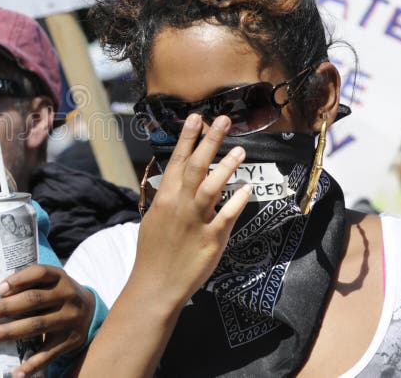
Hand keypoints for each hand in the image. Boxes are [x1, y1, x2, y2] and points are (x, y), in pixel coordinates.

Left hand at [0, 264, 94, 376]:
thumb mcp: (51, 282)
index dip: (19, 279)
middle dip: (6, 307)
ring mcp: (70, 319)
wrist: (91, 310)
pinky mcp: (70, 341)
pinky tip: (16, 373)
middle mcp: (67, 296)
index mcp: (60, 277)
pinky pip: (48, 354)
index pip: (39, 273)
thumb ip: (30, 285)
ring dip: (10, 332)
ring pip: (37, 326)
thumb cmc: (58, 293)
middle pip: (33, 300)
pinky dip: (31, 365)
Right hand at [75, 114, 250, 377]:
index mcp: (164, 197)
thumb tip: (173, 180)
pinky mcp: (212, 239)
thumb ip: (166, 198)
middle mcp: (179, 205)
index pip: (175, 160)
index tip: (196, 118)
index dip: (187, 138)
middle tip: (222, 120)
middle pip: (195, 166)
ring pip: (211, 187)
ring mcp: (196, 221)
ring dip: (226, 166)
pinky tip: (247, 188)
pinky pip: (227, 215)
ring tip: (240, 149)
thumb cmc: (153, 251)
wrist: (156, 283)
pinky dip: (237, 201)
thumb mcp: (154, 218)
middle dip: (209, 140)